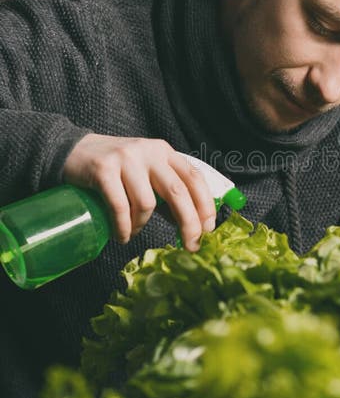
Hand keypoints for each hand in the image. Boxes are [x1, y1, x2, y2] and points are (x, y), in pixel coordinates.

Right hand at [62, 134, 215, 250]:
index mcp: (165, 153)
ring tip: (132, 232)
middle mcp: (149, 152)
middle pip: (178, 192)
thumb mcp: (146, 174)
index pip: (194, 178)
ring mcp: (126, 159)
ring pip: (147, 203)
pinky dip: (123, 227)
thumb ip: (166, 194)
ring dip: (142, 226)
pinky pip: (120, 206)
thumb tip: (190, 224)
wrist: (73, 152)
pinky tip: (121, 235)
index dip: (205, 205)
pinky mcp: (103, 169)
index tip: (208, 230)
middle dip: (188, 223)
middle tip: (190, 246)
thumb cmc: (115, 169)